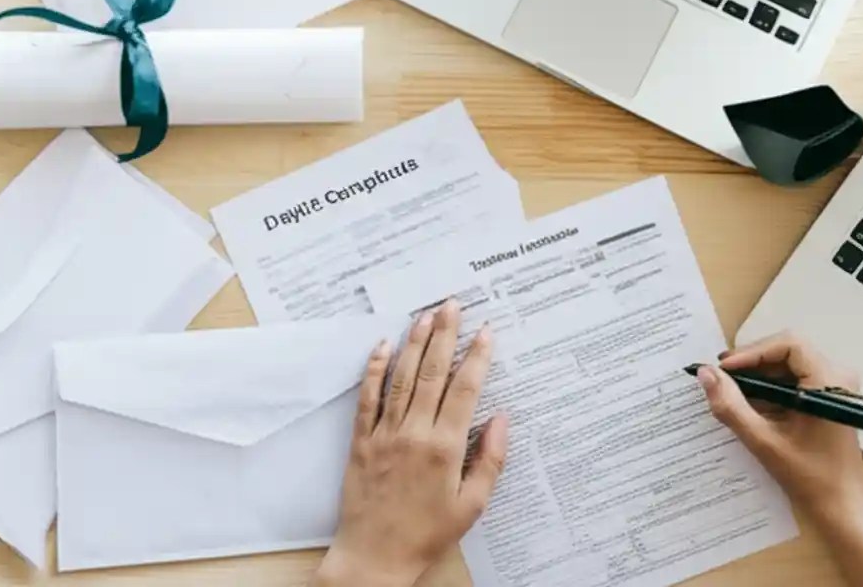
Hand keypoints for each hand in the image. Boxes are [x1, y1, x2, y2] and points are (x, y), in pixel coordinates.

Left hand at [315, 300, 509, 586]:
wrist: (375, 558)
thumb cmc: (427, 536)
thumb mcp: (471, 506)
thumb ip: (489, 460)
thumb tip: (501, 419)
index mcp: (445, 448)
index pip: (464, 390)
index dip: (477, 357)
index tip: (486, 331)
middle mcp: (414, 434)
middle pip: (432, 373)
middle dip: (444, 335)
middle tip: (452, 305)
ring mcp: (384, 435)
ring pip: (400, 378)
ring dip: (413, 344)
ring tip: (424, 316)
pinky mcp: (361, 442)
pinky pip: (367, 398)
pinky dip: (374, 370)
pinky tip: (381, 347)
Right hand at [696, 331, 862, 518]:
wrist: (842, 503)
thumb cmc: (809, 476)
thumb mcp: (764, 441)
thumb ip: (732, 406)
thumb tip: (705, 374)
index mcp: (829, 381)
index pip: (788, 344)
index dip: (752, 352)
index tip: (724, 369)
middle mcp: (837, 375)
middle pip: (787, 350)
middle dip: (751, 362)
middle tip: (720, 378)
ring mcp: (834, 384)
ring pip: (788, 363)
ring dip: (758, 375)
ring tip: (729, 390)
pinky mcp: (828, 395)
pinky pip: (794, 378)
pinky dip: (769, 386)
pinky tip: (749, 402)